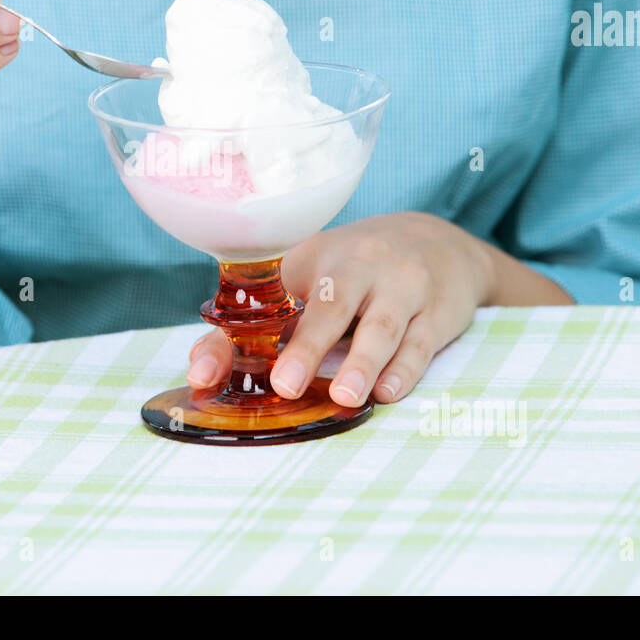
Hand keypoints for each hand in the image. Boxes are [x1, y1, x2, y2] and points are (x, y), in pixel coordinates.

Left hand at [186, 212, 499, 405]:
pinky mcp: (437, 309)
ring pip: (382, 325)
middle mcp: (355, 265)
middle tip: (286, 385)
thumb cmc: (352, 270)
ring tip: (347, 397)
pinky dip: (405, 368)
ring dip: (363, 361)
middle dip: (308, 346)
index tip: (204, 374)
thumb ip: (257, 327)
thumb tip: (202, 369)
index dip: (231, 339)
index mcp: (308, 261)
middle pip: (330, 305)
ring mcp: (401, 285)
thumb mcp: (305, 280)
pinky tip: (388, 391)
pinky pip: (421, 341)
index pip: (263, 300)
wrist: (437, 242)